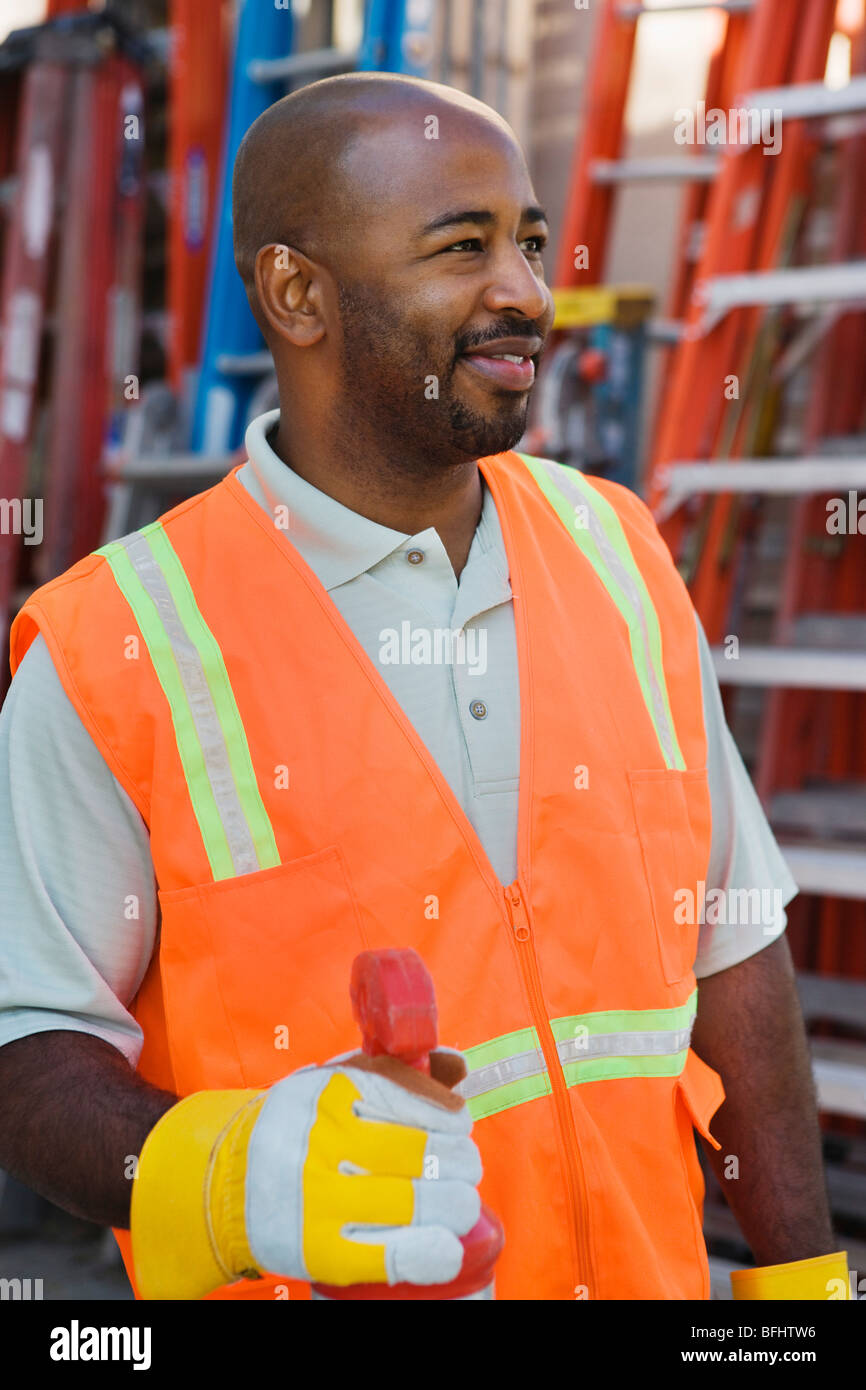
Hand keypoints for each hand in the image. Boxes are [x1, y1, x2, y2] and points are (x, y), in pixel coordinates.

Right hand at [245, 1048, 481, 1286]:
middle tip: (463, 1171)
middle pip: (423, 1154)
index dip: (451, 1118)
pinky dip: (431, 1253)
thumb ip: (400, 1074)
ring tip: (459, 1204)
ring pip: (416, 1202)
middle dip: (460, 1164)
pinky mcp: (319, 1250)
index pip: (414, 1099)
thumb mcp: (340, 1085)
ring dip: (455, 1205)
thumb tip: (458, 1064)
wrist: (228, 1180)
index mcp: (331, 1091)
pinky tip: (447, 1247)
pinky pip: (391, 1255)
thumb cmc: (303, 1128)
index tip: (459, 1128)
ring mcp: (319, 1198)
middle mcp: (323, 1140)